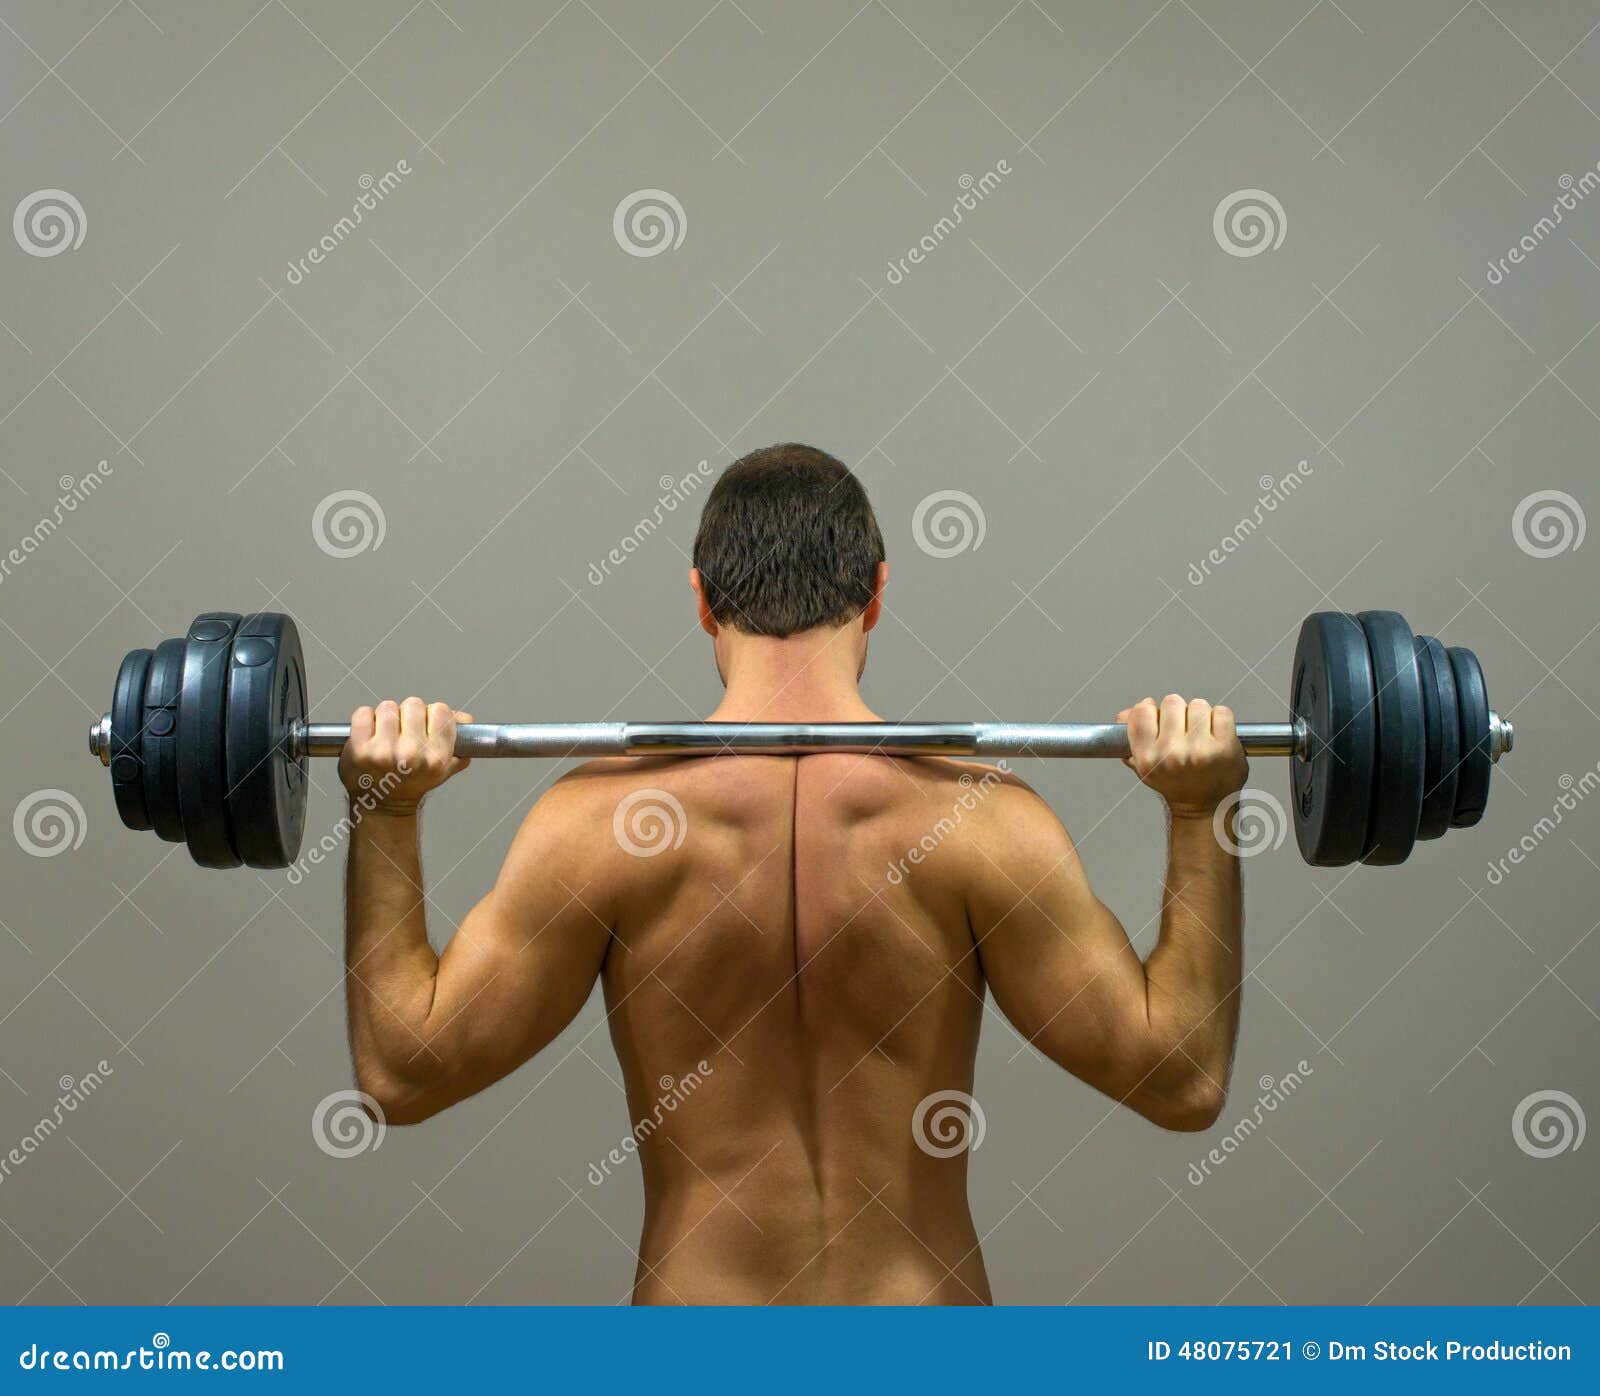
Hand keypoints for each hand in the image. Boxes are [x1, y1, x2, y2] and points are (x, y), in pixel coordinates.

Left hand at [339, 698, 473, 811]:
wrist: (382, 804)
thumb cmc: (412, 782)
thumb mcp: (444, 768)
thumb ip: (459, 741)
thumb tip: (463, 718)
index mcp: (436, 757)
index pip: (440, 710)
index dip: (431, 714)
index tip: (425, 725)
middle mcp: (412, 755)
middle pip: (413, 704)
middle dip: (407, 714)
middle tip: (403, 731)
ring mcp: (384, 751)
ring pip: (387, 707)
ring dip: (385, 717)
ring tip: (386, 734)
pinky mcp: (360, 749)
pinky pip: (363, 713)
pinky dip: (364, 719)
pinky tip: (369, 734)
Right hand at [1117, 694, 1246, 817]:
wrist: (1206, 807)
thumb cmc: (1177, 785)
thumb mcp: (1147, 766)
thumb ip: (1134, 737)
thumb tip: (1126, 713)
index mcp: (1148, 758)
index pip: (1142, 711)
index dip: (1152, 709)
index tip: (1159, 717)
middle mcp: (1171, 754)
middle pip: (1172, 702)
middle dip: (1179, 712)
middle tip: (1184, 729)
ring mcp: (1199, 750)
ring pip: (1198, 705)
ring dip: (1201, 715)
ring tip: (1201, 734)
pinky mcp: (1224, 747)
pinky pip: (1221, 712)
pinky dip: (1221, 719)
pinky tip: (1217, 735)